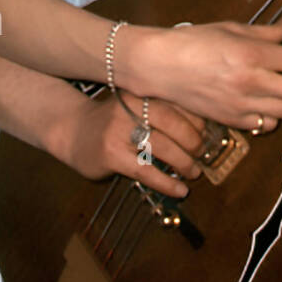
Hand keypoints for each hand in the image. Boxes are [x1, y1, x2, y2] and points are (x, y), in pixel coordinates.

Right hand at [47, 93, 205, 198]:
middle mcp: (129, 107)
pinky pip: (146, 171)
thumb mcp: (134, 106)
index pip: (176, 102)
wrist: (73, 131)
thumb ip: (161, 110)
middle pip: (172, 122)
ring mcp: (118, 131)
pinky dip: (167, 183)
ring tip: (194, 172)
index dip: (197, 119)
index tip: (208, 132)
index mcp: (140, 92)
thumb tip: (204, 127)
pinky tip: (180, 190)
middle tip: (202, 153)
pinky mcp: (110, 155)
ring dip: (184, 162)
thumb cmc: (113, 121)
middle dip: (193, 140)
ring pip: (161, 147)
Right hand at [124, 19, 281, 128]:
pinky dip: (274, 114)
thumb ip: (268, 33)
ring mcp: (242, 105)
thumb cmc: (195, 41)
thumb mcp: (234, 29)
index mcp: (254, 55)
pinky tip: (271, 101)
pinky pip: (266, 123)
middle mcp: (252, 82)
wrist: (162, 66)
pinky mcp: (232, 120)